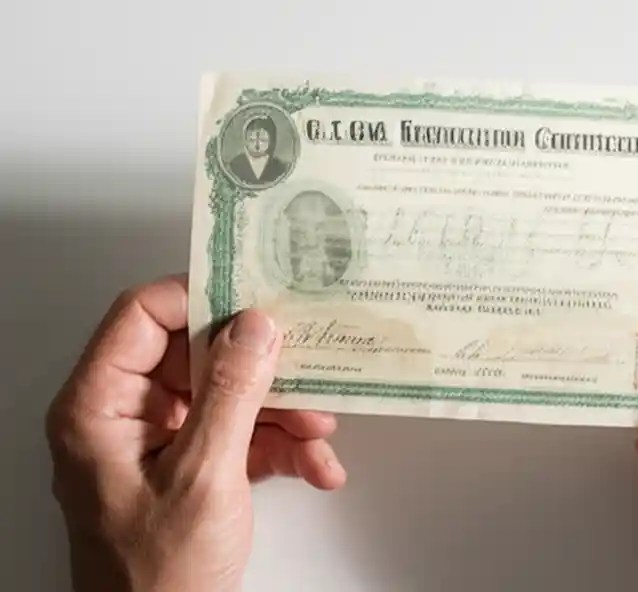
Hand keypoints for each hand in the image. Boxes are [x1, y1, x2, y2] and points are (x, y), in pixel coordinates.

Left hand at [45, 275, 346, 591]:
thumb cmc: (156, 580)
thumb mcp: (204, 477)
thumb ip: (231, 395)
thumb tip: (256, 327)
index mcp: (98, 409)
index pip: (143, 316)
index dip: (202, 298)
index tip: (260, 293)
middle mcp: (123, 418)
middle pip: (197, 354)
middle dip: (261, 367)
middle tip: (307, 359)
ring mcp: (159, 444)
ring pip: (228, 394)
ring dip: (283, 412)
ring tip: (321, 431)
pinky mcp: (192, 469)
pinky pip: (241, 435)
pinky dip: (283, 448)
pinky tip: (314, 466)